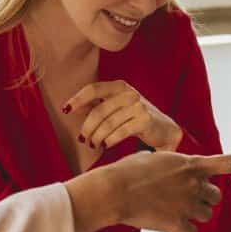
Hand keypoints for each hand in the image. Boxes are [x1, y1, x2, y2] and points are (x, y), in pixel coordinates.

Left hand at [63, 80, 182, 150]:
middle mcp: (129, 93)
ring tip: (93, 145)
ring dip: (97, 137)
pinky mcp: (145, 121)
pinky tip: (106, 145)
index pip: (93, 89)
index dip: (78, 99)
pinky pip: (120, 132)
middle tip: (83, 139)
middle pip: (98, 110)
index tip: (66, 110)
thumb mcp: (117, 106)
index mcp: (120, 86)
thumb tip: (71, 108)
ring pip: (108, 123)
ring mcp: (138, 106)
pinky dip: (109, 140)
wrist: (165, 129)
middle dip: (87, 127)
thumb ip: (98, 105)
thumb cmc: (135, 118)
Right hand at [65, 151, 230, 231]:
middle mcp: (195, 183)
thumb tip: (182, 171)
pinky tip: (162, 220)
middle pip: (215, 197)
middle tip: (181, 197)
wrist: (111, 192)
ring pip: (204, 216)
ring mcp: (188, 204)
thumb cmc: (128, 172)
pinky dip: (179, 229)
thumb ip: (176, 164)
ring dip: (192, 214)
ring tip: (166, 207)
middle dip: (204, 199)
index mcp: (192, 163)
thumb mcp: (156, 158)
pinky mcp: (179, 224)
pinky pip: (191, 231)